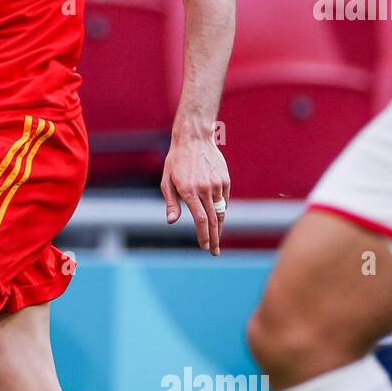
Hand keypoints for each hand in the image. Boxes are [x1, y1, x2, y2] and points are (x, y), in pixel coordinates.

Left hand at [161, 133, 229, 256]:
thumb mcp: (167, 180)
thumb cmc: (176, 161)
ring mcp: (216, 184)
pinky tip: (218, 221)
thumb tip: (171, 221)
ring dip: (219, 229)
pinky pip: (224, 201)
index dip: (203, 236)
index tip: (204, 247)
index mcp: (188, 190)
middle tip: (214, 252)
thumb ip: (171, 202)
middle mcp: (204, 189)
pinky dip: (222, 213)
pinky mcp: (224, 180)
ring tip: (216, 241)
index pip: (200, 220)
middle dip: (214, 239)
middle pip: (213, 220)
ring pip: (221, 212)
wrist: (194, 138)